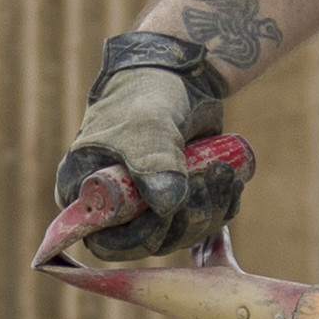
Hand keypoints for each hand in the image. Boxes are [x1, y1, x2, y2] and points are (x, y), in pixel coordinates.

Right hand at [45, 36, 243, 264]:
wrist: (178, 76)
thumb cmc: (147, 95)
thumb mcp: (147, 126)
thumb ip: (154, 164)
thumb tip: (168, 207)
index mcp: (87, 191)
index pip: (104, 240)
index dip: (137, 238)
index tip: (167, 214)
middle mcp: (114, 206)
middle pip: (149, 242)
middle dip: (183, 220)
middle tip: (204, 184)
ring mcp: (149, 205)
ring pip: (181, 233)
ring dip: (208, 210)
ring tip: (222, 173)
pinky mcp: (180, 200)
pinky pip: (203, 222)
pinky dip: (222, 207)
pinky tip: (231, 181)